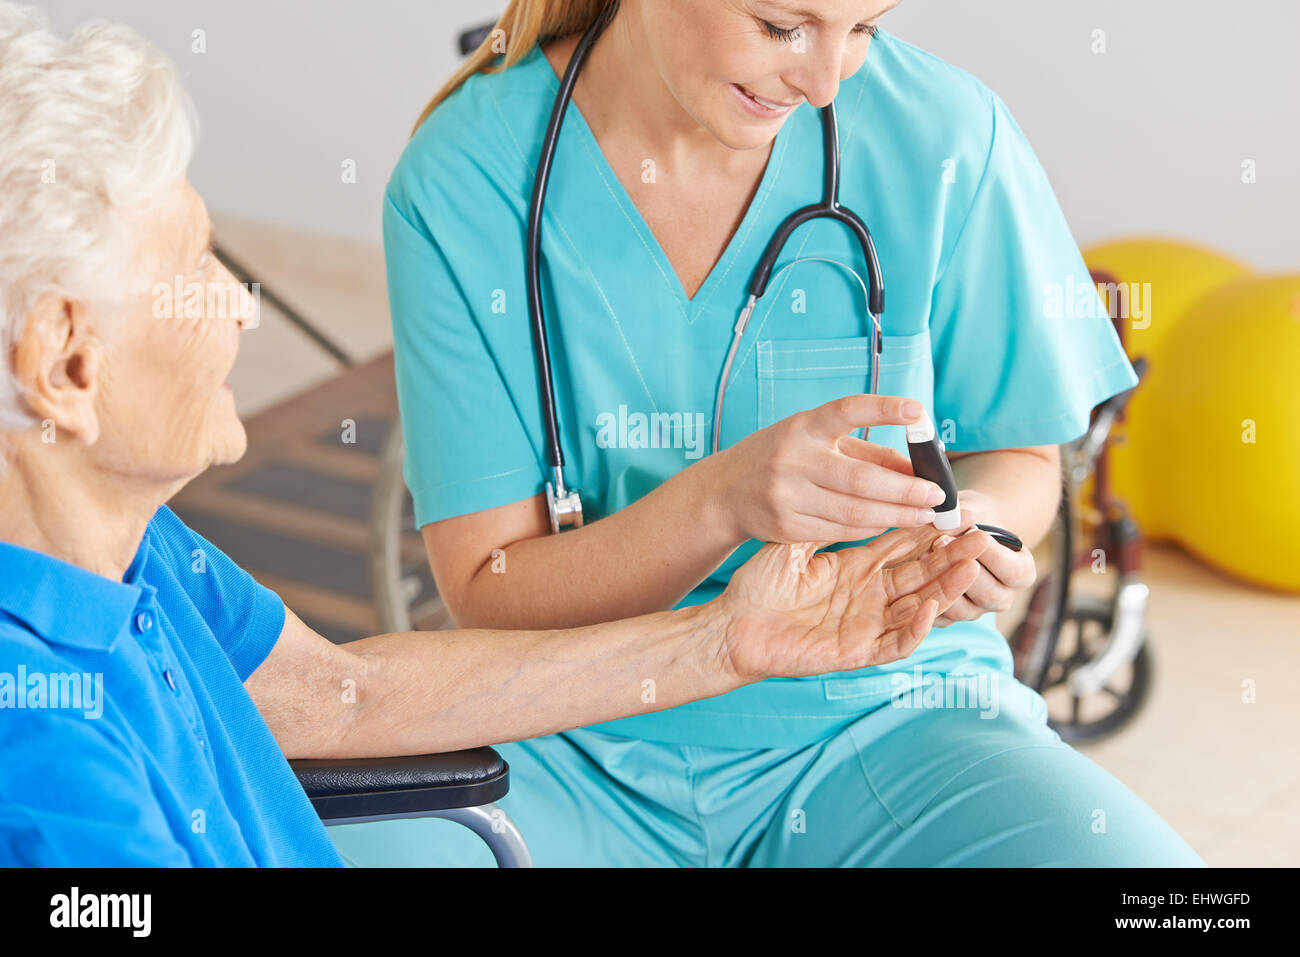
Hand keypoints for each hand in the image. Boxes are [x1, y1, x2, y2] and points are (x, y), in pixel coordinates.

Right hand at [709, 394, 949, 545]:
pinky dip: (871, 530)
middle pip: (860, 478)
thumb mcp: (816, 441)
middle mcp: (792, 459)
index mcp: (803, 427)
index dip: (882, 409)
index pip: (846, 411)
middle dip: (905, 489)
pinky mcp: (786, 527)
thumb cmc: (782, 457)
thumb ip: (866, 452)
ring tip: (924, 515)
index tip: (918, 411)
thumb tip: (917, 466)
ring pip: (854, 513)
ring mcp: (786, 496)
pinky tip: (891, 525)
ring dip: (896, 515)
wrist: (726, 492)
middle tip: (937, 495)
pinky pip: (839, 532)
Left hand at [717, 508, 991, 681]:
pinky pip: (896, 643)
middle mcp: (868, 597)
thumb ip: (826, 523)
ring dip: (947, 588)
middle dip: (952, 555)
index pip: (903, 547)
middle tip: (981, 533)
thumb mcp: (794, 546)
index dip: (929, 530)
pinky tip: (934, 607)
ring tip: (972, 564)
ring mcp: (866, 625)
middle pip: (922, 574)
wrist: (732, 627)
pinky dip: (917, 627)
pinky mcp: (857, 652)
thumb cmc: (758, 587)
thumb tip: (851, 485)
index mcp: (856, 569)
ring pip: (920, 607)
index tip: (954, 509)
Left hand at [929, 488, 1036, 626]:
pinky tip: (910, 577)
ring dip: (940, 584)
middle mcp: (1003, 598)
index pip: (1012, 570)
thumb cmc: (976, 518)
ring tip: (921, 555)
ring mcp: (976, 611)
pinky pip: (938, 617)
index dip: (991, 554)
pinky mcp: (951, 618)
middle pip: (988, 594)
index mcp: (1022, 574)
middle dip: (962, 567)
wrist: (964, 534)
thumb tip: (951, 516)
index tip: (972, 532)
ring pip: (961, 609)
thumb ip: (968, 515)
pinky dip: (924, 599)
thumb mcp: (976, 509)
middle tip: (939, 542)